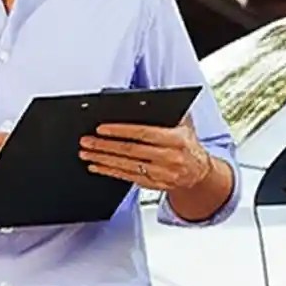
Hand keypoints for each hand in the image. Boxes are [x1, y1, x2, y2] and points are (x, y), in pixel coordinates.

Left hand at [78, 116, 211, 191]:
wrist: (200, 172)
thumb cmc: (187, 143)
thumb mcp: (184, 124)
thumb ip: (166, 111)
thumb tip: (137, 101)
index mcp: (176, 139)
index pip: (143, 133)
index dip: (120, 131)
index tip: (100, 128)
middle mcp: (170, 158)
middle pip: (130, 150)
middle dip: (104, 145)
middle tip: (86, 140)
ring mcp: (162, 174)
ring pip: (126, 165)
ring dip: (102, 159)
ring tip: (86, 152)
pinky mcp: (154, 185)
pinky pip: (127, 177)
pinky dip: (109, 171)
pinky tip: (96, 165)